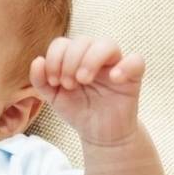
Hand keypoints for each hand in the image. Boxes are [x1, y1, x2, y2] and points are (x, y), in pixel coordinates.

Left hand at [29, 37, 144, 145]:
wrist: (99, 134)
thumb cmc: (78, 110)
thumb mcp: (54, 98)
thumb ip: (41, 81)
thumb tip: (37, 60)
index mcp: (75, 58)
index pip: (63, 43)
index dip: (54, 58)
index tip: (54, 82)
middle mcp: (95, 57)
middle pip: (83, 40)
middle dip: (70, 61)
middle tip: (69, 84)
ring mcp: (115, 64)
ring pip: (107, 44)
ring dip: (91, 60)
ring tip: (83, 81)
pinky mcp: (132, 76)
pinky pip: (136, 61)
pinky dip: (125, 66)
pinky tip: (113, 79)